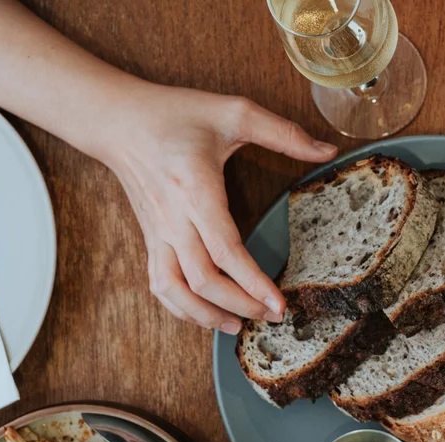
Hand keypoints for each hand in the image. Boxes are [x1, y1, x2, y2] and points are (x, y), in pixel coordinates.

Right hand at [96, 82, 337, 332]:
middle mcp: (173, 219)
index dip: (253, 282)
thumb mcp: (233, 112)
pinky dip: (180, 308)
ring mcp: (158, 233)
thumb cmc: (175, 114)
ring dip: (206, 316)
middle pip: (203, 280)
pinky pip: (160, 285)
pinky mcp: (150, 239)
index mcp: (196, 190)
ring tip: (238, 327)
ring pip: (176, 291)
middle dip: (241, 305)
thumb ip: (283, 133)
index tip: (279, 304)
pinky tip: (205, 314)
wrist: (117, 119)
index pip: (226, 250)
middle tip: (273, 317)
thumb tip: (327, 151)